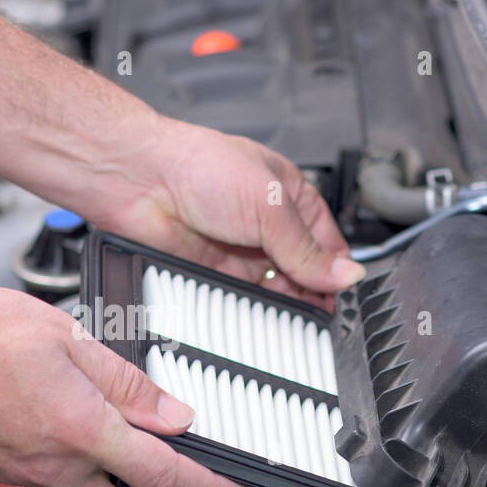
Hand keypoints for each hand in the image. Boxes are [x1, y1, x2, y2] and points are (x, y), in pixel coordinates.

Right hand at [0, 285, 259, 486]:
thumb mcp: (69, 338)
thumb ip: (126, 382)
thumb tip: (172, 413)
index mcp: (82, 428)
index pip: (165, 475)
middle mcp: (55, 462)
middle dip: (148, 476)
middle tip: (153, 440)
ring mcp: (24, 471)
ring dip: (105, 466)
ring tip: (95, 418)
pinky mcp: (0, 468)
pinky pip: (49, 475)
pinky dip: (66, 456)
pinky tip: (53, 415)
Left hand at [86, 118, 364, 308]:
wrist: (141, 181)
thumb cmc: (200, 166)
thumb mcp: (270, 206)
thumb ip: (306, 248)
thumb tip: (345, 273)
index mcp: (290, 196)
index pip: (326, 242)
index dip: (336, 271)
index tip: (342, 297)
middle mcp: (266, 224)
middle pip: (302, 271)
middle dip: (311, 292)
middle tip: (319, 315)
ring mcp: (240, 249)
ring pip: (274, 289)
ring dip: (283, 305)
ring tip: (293, 319)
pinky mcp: (215, 272)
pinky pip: (241, 299)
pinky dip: (252, 311)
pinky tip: (260, 316)